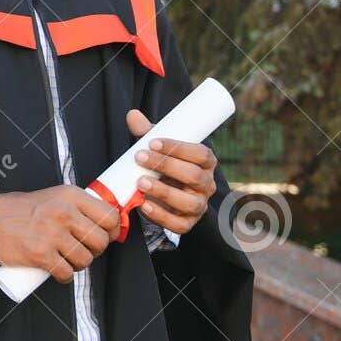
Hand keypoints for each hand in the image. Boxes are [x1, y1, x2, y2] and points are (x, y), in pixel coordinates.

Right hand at [0, 185, 120, 282]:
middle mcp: (64, 213)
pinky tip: (58, 271)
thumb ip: (73, 206)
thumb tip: (101, 223)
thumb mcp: (50, 196)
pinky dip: (65, 277)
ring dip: (79, 265)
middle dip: (95, 251)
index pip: (110, 216)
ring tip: (67, 260)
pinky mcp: (40, 255)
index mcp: (70, 196)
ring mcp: (52, 234)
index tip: (106, 237)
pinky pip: (66, 273)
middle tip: (82, 250)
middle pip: (100, 241)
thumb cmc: (16, 209)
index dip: (112, 231)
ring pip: (85, 260)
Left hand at [125, 108, 216, 237]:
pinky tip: (144, 205)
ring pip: (189, 202)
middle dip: (165, 166)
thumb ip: (147, 133)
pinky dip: (161, 216)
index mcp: (206, 162)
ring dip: (163, 191)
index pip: (200, 154)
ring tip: (140, 182)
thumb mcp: (158, 148)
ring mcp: (199, 205)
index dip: (177, 148)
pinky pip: (180, 225)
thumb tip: (133, 115)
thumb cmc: (164, 165)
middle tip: (140, 157)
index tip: (152, 142)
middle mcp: (207, 184)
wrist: (163, 192)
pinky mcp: (188, 223)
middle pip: (194, 175)